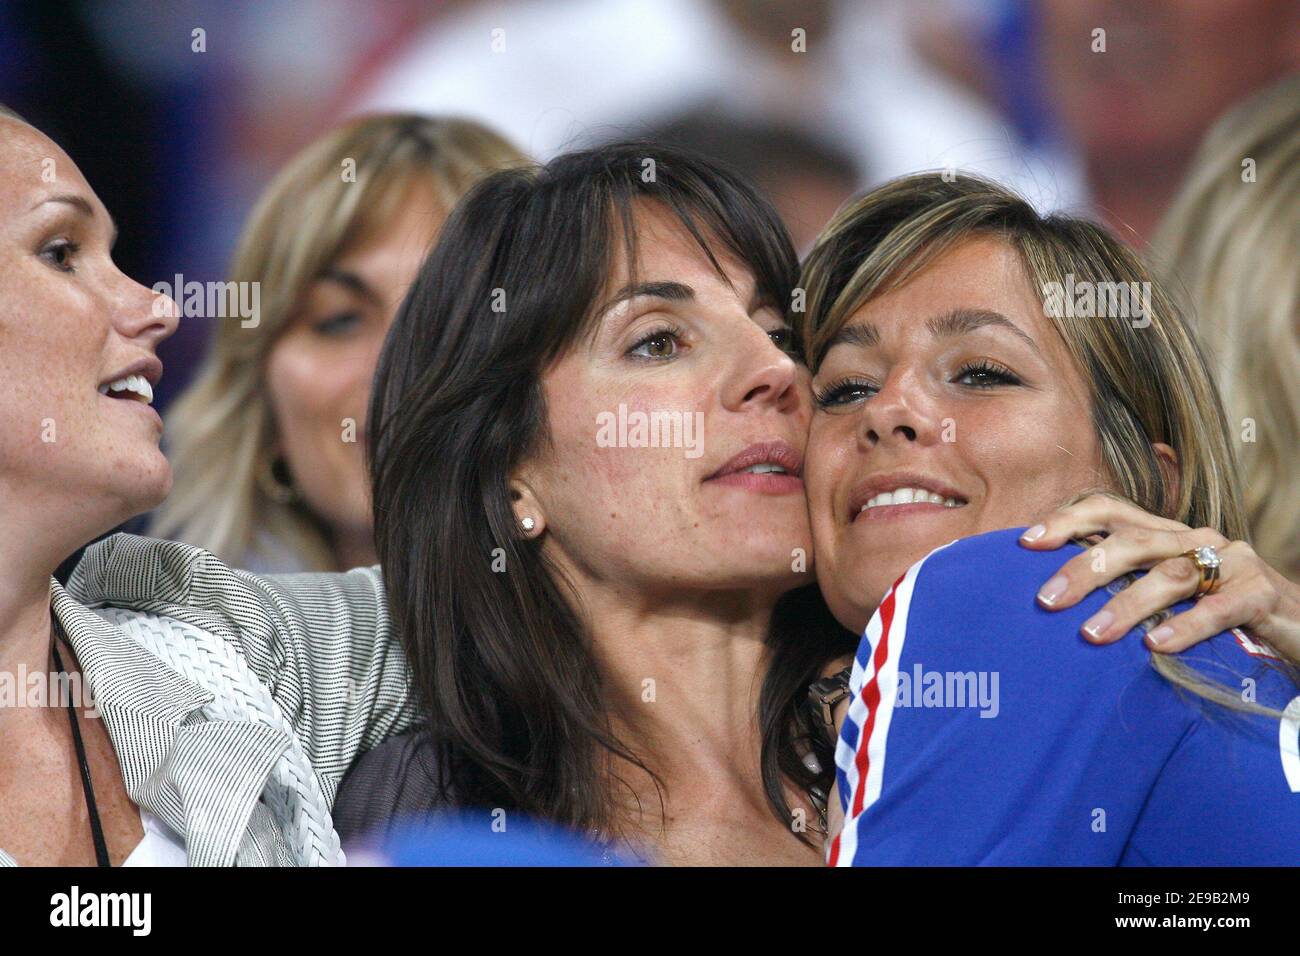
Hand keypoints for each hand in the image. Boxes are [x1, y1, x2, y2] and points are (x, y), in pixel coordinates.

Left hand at [1019, 494, 1299, 663]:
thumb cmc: (1218, 618)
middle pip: (1133, 542)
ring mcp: (1233, 563)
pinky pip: (1220, 608)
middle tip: (1046, 601)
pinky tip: (1156, 646)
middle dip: (1085, 568)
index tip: (1026, 543)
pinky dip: (1186, 626)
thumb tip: (1051, 603)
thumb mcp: (1166, 599)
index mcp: (1166, 536)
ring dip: (1127, 605)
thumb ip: (1122, 591)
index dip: (1068, 521)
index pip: (1111, 511)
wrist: (1298, 630)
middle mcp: (1195, 540)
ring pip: (1171, 575)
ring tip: (1091, 635)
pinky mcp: (1263, 594)